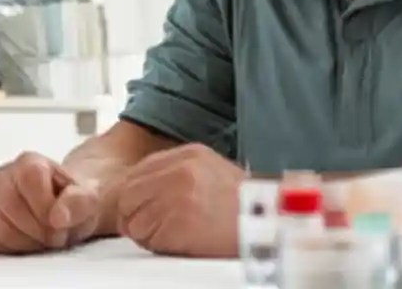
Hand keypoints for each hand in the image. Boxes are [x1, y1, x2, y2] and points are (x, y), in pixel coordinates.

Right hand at [0, 152, 102, 254]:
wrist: (63, 212)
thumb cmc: (73, 203)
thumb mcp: (88, 200)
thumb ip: (78, 202)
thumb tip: (59, 216)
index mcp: (30, 163)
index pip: (27, 179)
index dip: (44, 208)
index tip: (59, 221)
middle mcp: (4, 175)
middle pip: (5, 202)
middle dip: (34, 229)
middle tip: (53, 235)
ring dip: (21, 241)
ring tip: (39, 238)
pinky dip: (4, 246)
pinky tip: (20, 242)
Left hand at [115, 143, 242, 257]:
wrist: (273, 230)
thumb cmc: (246, 209)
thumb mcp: (212, 173)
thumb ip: (177, 174)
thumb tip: (142, 191)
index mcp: (189, 155)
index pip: (138, 172)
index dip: (137, 196)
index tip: (142, 209)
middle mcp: (180, 171)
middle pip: (128, 195)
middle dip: (134, 214)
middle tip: (153, 228)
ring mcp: (178, 196)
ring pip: (133, 220)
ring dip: (146, 233)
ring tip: (174, 235)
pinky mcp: (178, 224)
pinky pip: (147, 238)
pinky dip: (157, 246)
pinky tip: (180, 243)